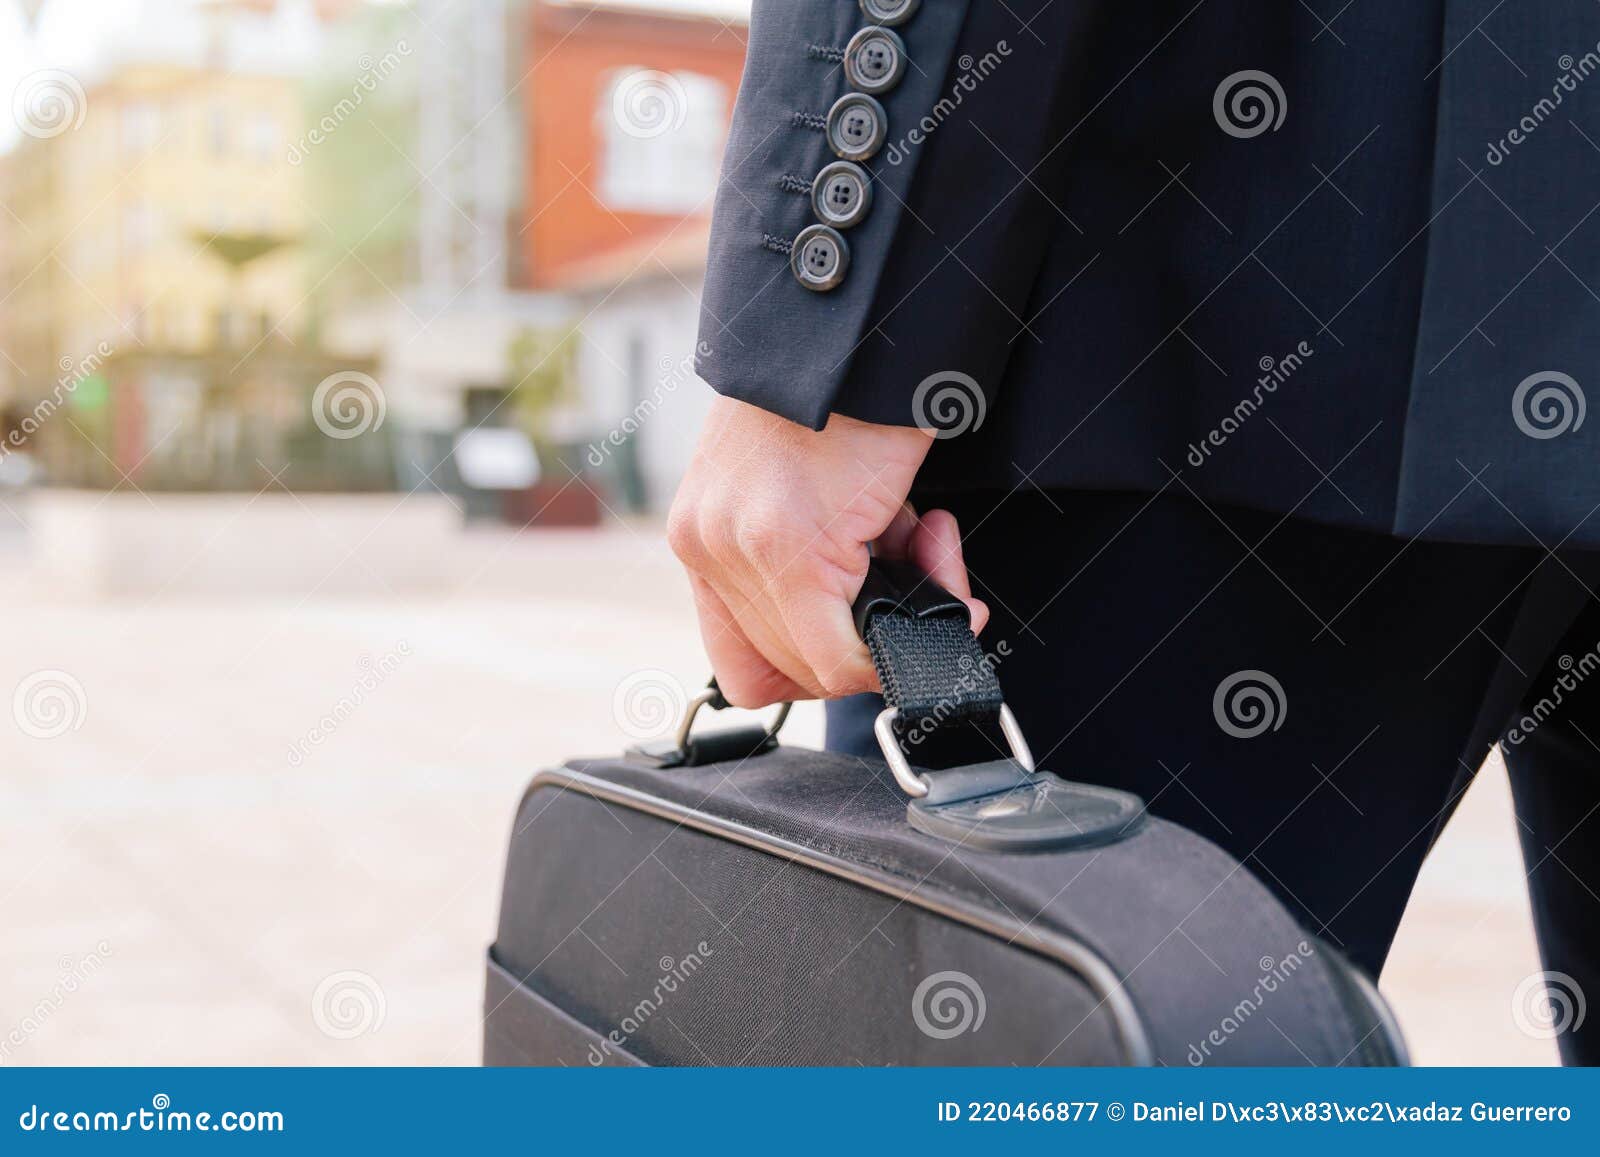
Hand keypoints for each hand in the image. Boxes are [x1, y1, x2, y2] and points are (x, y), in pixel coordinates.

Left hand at [668, 396, 988, 707]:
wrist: (859, 322)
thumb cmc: (842, 394)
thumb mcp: (804, 488)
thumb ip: (817, 561)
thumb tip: (876, 630)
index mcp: (700, 533)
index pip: (743, 661)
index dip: (817, 666)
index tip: (869, 631)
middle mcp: (704, 546)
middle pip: (790, 669)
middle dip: (872, 640)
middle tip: (925, 571)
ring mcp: (739, 550)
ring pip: (824, 665)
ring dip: (904, 618)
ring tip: (931, 541)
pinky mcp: (789, 548)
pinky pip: (845, 654)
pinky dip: (902, 635)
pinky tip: (937, 558)